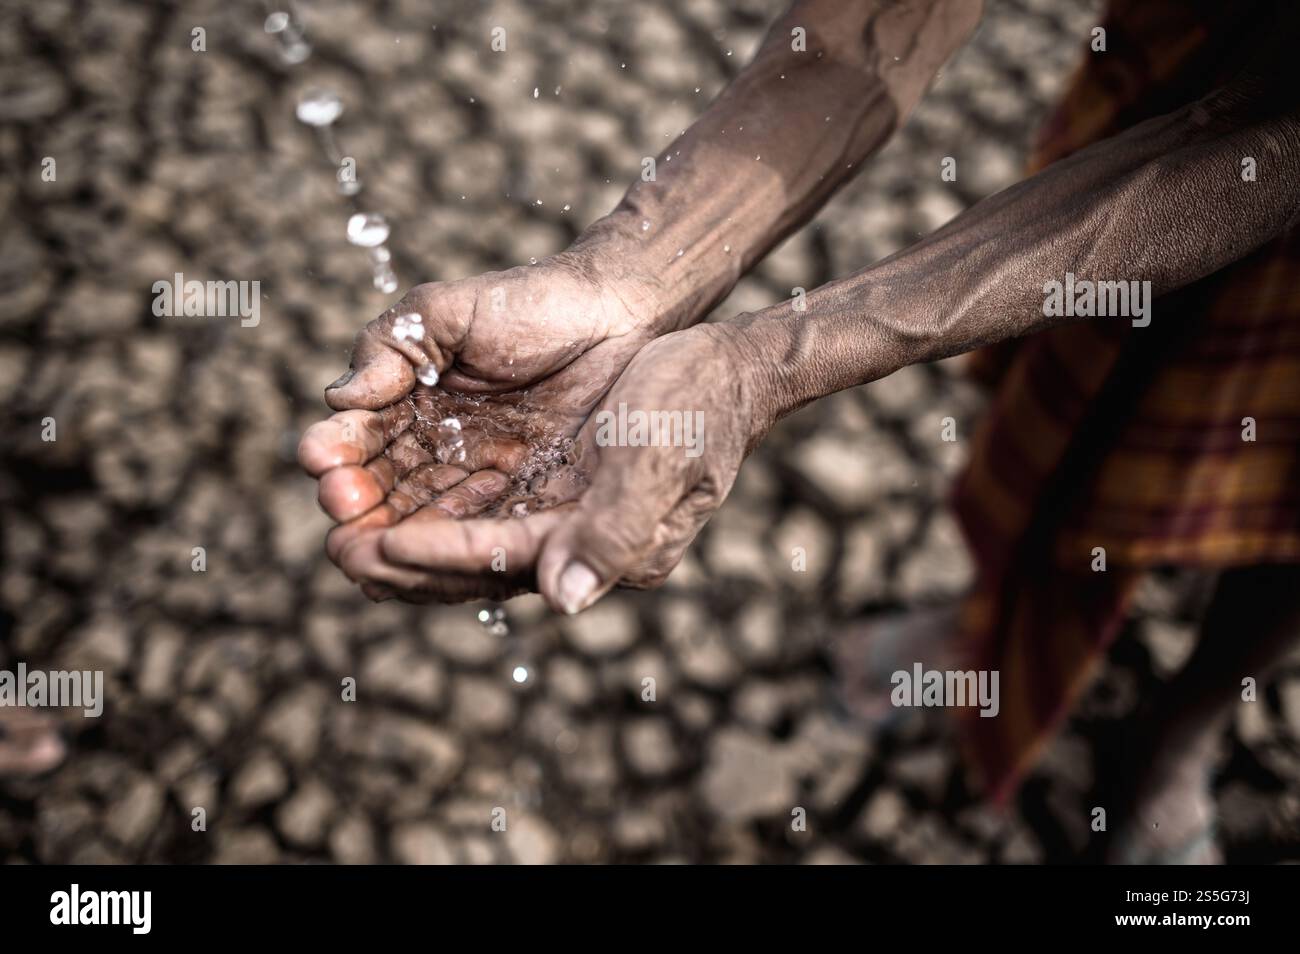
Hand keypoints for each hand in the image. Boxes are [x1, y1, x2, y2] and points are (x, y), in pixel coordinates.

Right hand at [298, 247, 666, 599]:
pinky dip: (459, 556)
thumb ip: (391, 350)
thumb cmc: (531, 304)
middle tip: (339, 514)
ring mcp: (487, 490)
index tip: (320, 460)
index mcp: (410, 414)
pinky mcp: (534, 511)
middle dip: (356, 512)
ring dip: (397, 546)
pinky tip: (435, 558)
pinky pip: (492, 542)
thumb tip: (338, 398)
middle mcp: (441, 460)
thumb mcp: (446, 314)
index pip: (361, 444)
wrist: (619, 315)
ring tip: (370, 552)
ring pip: (429, 532)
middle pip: (386, 501)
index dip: (337, 454)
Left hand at [357, 322, 771, 611]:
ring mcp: (561, 515)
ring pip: (466, 539)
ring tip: (344, 527)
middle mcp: (576, 543)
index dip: (438, 555)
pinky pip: (478, 508)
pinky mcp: (551, 485)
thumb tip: (562, 602)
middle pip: (473, 565)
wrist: (722, 368)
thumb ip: (615, 531)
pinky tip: (390, 496)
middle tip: (337, 549)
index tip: (375, 545)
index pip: (503, 560)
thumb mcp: (660, 459)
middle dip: (404, 560)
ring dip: (405, 534)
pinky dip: (430, 505)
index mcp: (604, 545)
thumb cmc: (696, 406)